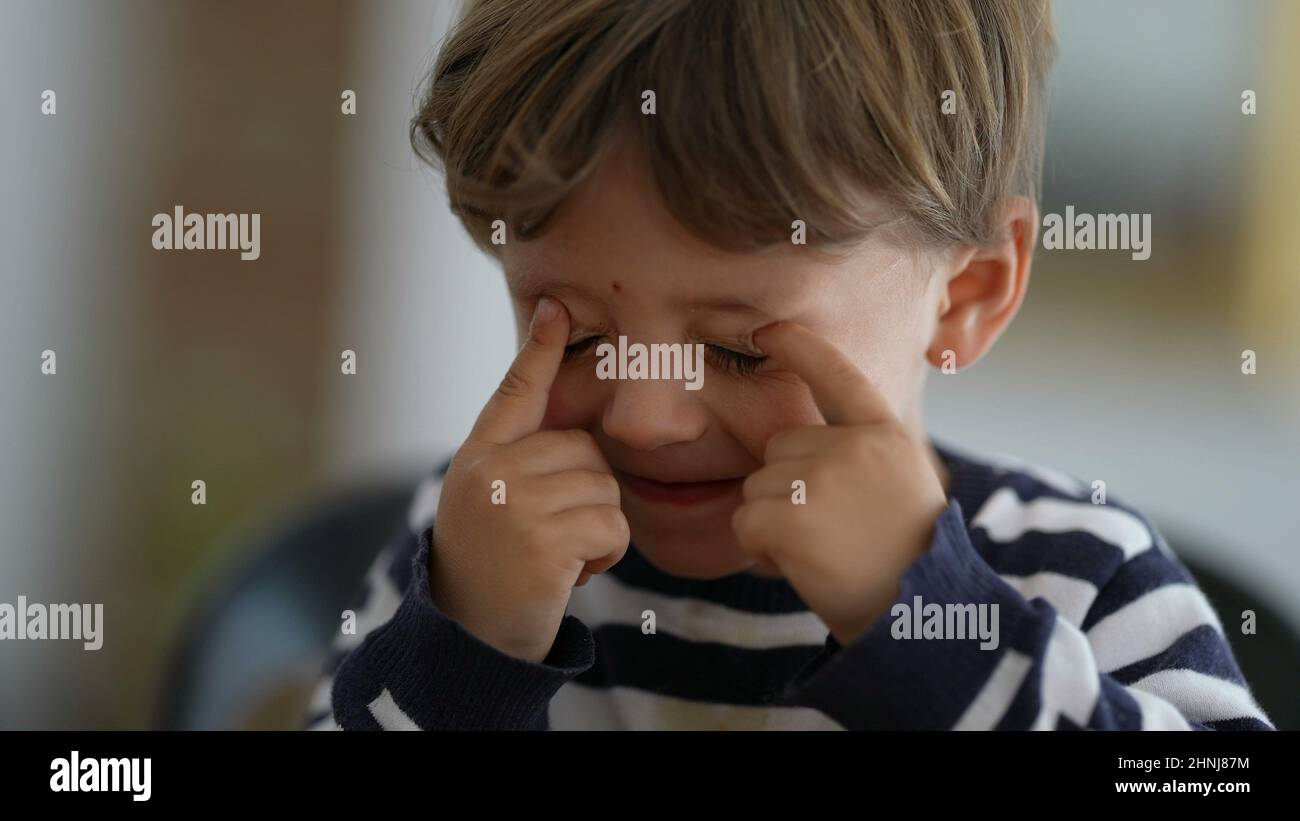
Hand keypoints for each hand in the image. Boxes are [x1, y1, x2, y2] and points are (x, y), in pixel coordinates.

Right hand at [430, 296, 629, 662]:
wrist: (469, 639)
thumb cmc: (490, 569)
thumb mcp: (486, 504)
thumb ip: (519, 463)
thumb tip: (577, 439)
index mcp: (478, 456)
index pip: (515, 392)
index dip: (538, 349)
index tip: (556, 306)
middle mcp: (490, 471)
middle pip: (585, 450)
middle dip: (587, 494)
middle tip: (553, 535)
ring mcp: (513, 504)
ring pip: (604, 488)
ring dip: (597, 529)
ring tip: (558, 557)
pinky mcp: (542, 540)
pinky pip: (611, 525)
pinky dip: (605, 554)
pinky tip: (571, 575)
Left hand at [731, 321, 948, 645]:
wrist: (922, 618)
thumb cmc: (911, 564)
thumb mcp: (905, 488)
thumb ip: (860, 456)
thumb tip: (792, 448)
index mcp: (886, 435)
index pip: (838, 376)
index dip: (800, 348)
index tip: (766, 329)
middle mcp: (852, 445)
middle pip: (778, 448)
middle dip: (787, 489)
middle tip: (830, 532)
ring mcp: (820, 477)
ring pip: (756, 487)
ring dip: (774, 523)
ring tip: (824, 552)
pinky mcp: (790, 515)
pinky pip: (744, 522)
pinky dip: (760, 549)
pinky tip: (801, 566)